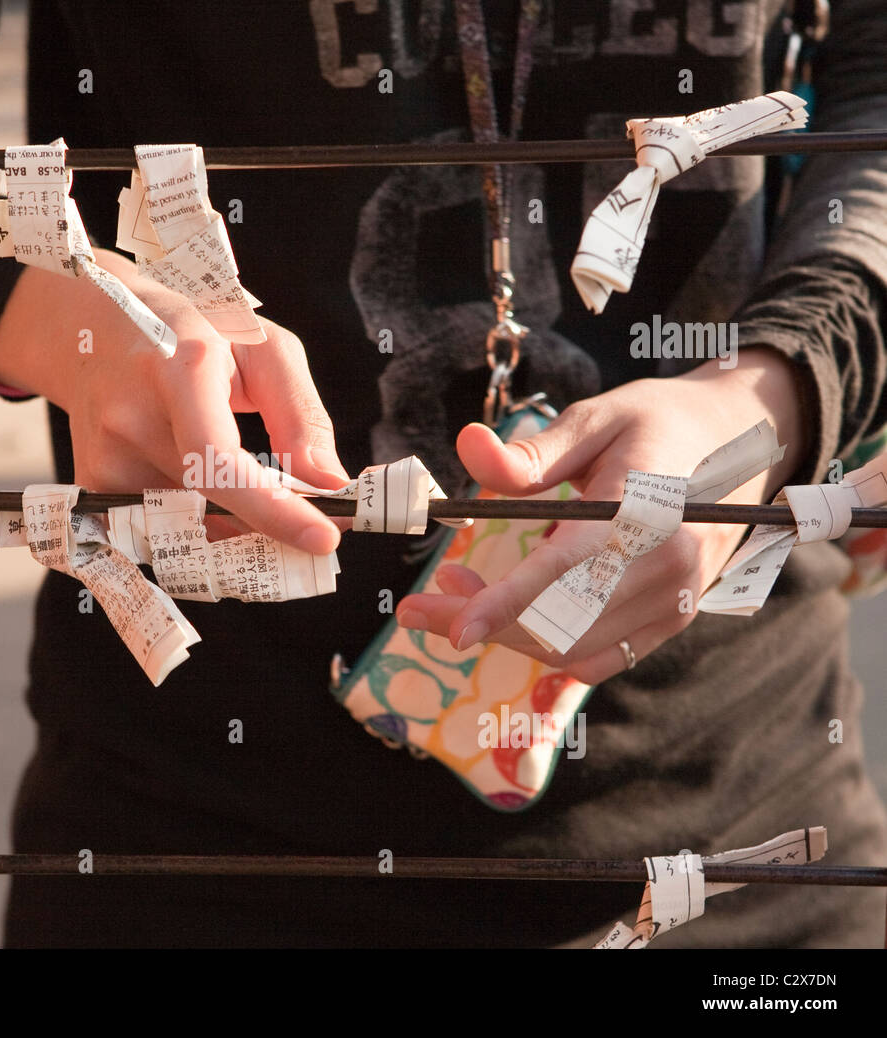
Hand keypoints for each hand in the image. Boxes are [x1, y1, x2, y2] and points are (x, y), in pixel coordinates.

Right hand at [0, 248, 348, 552]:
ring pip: (195, 522)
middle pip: (213, 503)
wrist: (91, 324)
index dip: (271, 508)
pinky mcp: (93, 482)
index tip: (323, 538)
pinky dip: (201, 515)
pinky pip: (166, 524)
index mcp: (177, 368)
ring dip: (236, 518)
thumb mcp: (261, 347)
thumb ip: (300, 415)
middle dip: (272, 521)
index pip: (218, 459)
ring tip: (245, 475)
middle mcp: (130, 416)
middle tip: (314, 519)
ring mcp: (104, 455)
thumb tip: (330, 485)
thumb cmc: (190, 331)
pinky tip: (201, 476)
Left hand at [396, 349, 808, 683]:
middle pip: (561, 622)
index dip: (505, 604)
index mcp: (646, 512)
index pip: (566, 572)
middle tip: (419, 604)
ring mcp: (676, 601)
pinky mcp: (674, 619)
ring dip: (506, 634)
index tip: (453, 627)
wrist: (745, 439)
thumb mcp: (594, 419)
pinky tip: (511, 612)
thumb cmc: (659, 422)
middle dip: (482, 621)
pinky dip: (545, 646)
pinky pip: (600, 656)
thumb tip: (468, 448)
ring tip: (458, 591)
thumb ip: (531, 452)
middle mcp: (668, 568)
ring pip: (573, 648)